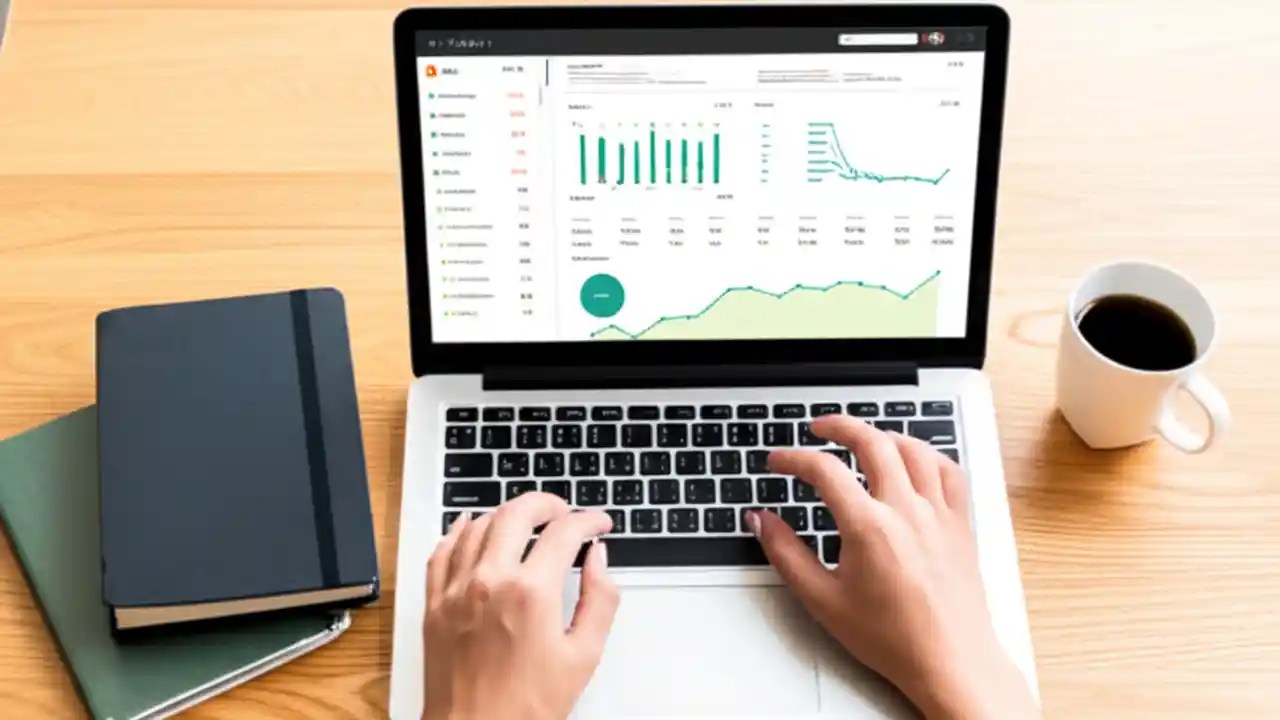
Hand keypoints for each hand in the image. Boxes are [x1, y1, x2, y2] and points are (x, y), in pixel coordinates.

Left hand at [423, 493, 617, 719]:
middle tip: (563, 512)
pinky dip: (458, 532)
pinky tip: (470, 528)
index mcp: (532, 593)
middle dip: (547, 504)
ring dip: (506, 514)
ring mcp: (457, 590)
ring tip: (525, 520)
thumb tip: (599, 561)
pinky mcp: (435, 604)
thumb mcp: (583, 656)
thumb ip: (599, 600)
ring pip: (478, 524)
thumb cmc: (525, 708)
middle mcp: (490, 581)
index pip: (565, 531)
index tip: (597, 524)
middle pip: (517, 512)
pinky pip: (441, 551)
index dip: (588, 520)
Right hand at [752, 416, 1038, 719]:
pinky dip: (928, 455)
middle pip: (872, 442)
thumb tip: (762, 521)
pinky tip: (915, 459)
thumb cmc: (892, 639)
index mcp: (869, 527)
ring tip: (863, 437)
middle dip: (839, 426)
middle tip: (818, 428)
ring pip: (914, 449)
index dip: (794, 459)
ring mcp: (938, 513)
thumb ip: (786, 554)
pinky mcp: (960, 524)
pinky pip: (949, 471)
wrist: (949, 662)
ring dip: (883, 434)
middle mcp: (906, 510)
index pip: (824, 470)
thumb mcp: (822, 600)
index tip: (779, 462)